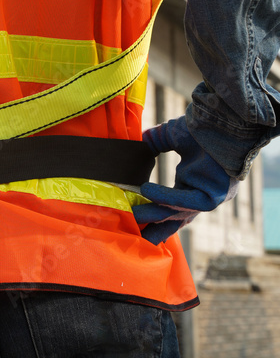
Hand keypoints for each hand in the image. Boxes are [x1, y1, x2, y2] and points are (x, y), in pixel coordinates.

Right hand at [132, 117, 237, 244]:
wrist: (225, 120)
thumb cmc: (203, 127)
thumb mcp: (171, 136)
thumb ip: (153, 143)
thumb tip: (137, 145)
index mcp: (194, 184)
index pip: (173, 206)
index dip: (153, 213)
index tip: (134, 218)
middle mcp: (203, 195)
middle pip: (176, 218)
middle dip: (155, 229)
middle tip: (134, 238)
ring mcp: (210, 197)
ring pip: (178, 212)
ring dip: (154, 213)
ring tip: (132, 213)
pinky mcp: (215, 195)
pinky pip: (187, 201)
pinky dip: (166, 198)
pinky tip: (146, 191)